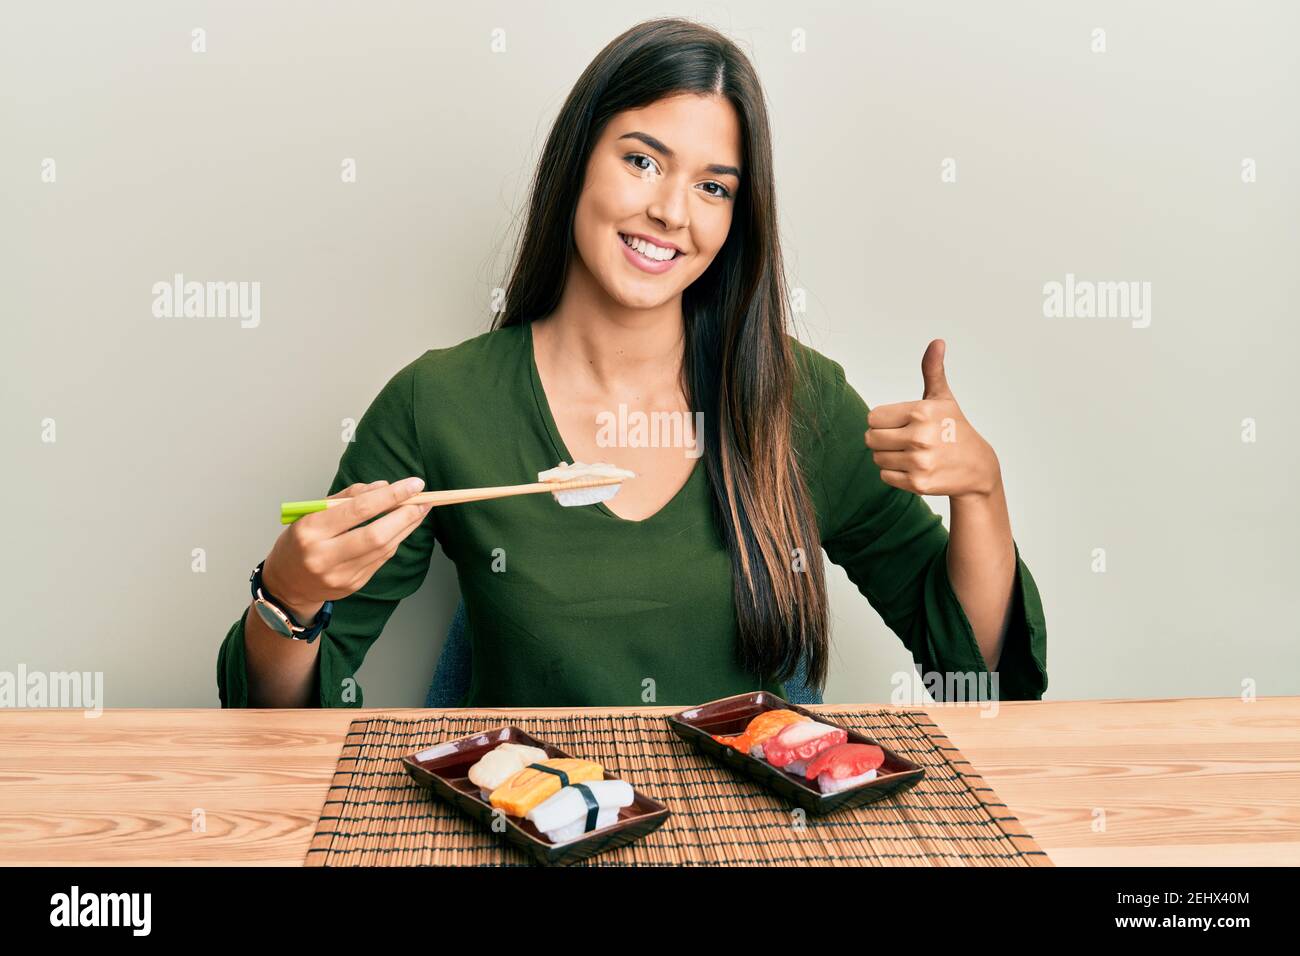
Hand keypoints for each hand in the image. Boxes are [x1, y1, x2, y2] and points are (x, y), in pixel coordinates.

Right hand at [261, 477, 432, 615]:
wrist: (286, 584)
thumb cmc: (300, 540)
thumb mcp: (312, 512)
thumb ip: (347, 496)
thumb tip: (384, 487)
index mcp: (310, 530)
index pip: (358, 510)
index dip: (391, 496)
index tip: (413, 484)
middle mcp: (324, 556)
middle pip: (376, 535)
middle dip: (406, 514)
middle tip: (424, 499)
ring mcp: (340, 575)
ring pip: (384, 548)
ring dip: (406, 527)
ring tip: (420, 509)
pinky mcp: (352, 585)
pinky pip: (381, 559)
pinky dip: (395, 540)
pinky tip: (402, 527)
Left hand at [864, 340, 1000, 498]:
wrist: (978, 467)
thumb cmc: (955, 428)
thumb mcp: (943, 398)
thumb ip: (933, 370)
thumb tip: (937, 342)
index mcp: (921, 412)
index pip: (873, 417)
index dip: (883, 420)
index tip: (901, 423)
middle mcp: (920, 437)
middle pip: (870, 438)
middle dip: (882, 439)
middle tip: (902, 439)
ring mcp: (919, 462)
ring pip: (877, 458)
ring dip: (888, 456)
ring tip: (910, 453)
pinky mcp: (918, 484)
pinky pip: (885, 476)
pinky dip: (894, 474)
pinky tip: (914, 467)